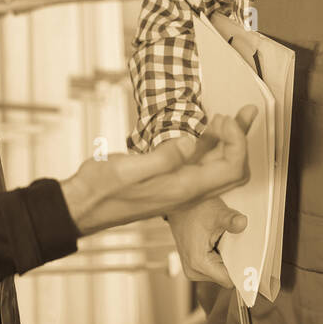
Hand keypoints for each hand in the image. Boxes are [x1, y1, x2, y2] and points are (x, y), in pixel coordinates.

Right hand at [59, 106, 255, 236]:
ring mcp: (180, 190)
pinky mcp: (171, 184)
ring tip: (230, 117)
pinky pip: (201, 167)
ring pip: (219, 168)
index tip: (222, 120)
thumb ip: (163, 157)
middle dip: (240, 140)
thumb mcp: (129, 169)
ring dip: (229, 143)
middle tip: (231, 116)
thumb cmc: (100, 190)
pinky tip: (205, 132)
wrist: (82, 207)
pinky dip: (210, 148)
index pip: (232, 167)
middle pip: (234, 170)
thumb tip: (191, 143)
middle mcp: (187, 193)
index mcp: (182, 189)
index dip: (236, 140)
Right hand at [166, 196, 247, 287]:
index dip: (240, 269)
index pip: (229, 280)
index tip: (249, 257)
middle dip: (232, 262)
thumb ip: (231, 220)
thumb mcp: (217, 212)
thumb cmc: (196, 209)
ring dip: (225, 259)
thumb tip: (242, 222)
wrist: (180, 205)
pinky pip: (214, 268)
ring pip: (220, 273)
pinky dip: (219, 257)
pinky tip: (217, 243)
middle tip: (232, 243)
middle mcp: (193, 271)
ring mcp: (192, 270)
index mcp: (198, 263)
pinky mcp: (194, 266)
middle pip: (225, 277)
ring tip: (221, 241)